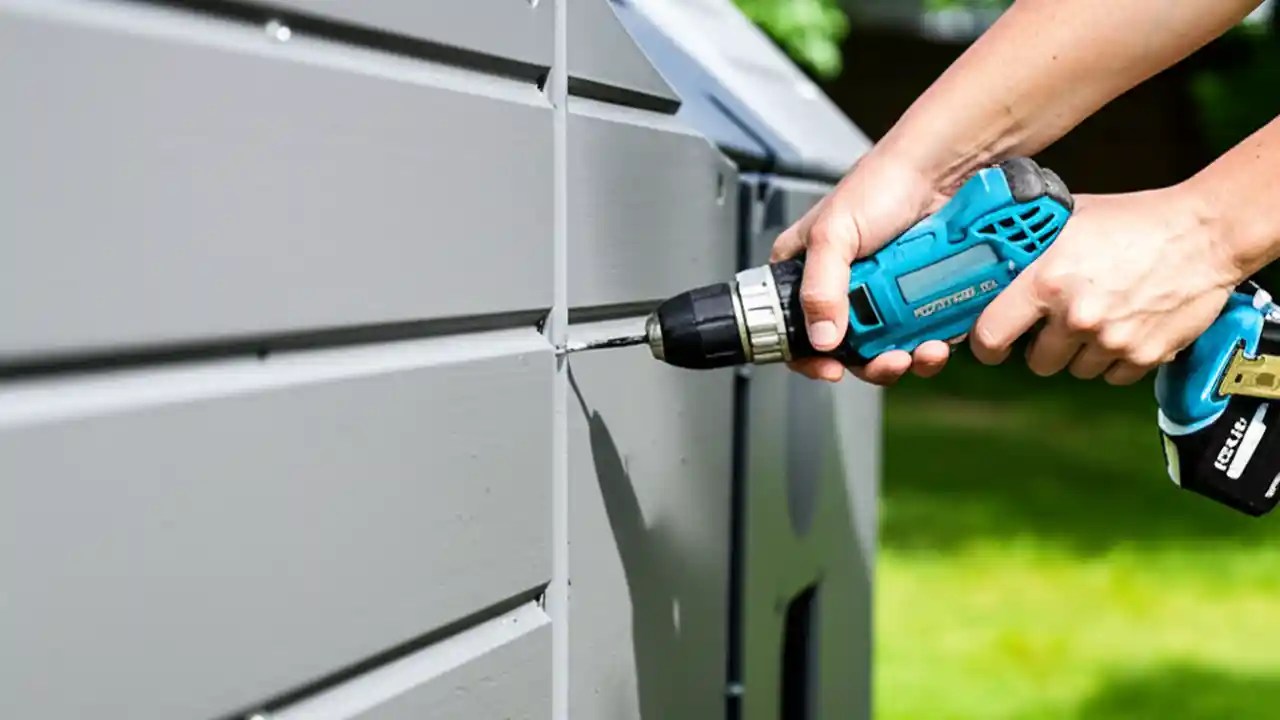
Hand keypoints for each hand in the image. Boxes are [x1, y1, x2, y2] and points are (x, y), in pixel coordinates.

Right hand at [770, 152, 952, 383]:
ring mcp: (882, 296)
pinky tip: (940, 337)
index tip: (831, 369)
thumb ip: (820, 288)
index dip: (809, 357)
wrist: (945, 170)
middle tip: (889, 361)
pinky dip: (931, 344)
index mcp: (806, 272)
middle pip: (845, 349)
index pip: (793, 330)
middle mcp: (841, 288)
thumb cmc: (882, 183)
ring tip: (923, 350)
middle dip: (870, 363)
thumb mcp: (834, 234)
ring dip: (905, 358)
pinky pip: (921, 335)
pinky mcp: (918, 298)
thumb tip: (822, 338)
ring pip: (887, 348)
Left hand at [971, 187, 1242, 383]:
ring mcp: (1112, 341)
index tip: (991, 344)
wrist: (1206, 233)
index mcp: (1046, 283)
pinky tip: (1126, 326)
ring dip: (1081, 353)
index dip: (986, 345)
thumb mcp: (1070, 219)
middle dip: (1042, 347)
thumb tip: (994, 258)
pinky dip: (1116, 359)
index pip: (991, 336)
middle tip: (1056, 324)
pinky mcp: (1144, 356)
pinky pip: (1114, 376)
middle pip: (1036, 362)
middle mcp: (1076, 317)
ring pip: (1076, 371)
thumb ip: (1030, 247)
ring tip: (1099, 318)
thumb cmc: (1137, 220)